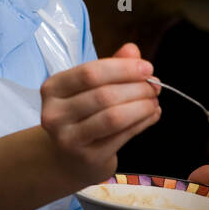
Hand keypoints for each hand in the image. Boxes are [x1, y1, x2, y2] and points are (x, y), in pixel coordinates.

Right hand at [40, 42, 160, 190]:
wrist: (68, 158)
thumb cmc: (82, 114)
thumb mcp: (90, 87)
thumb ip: (111, 66)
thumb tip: (133, 50)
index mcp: (53, 88)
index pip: (90, 73)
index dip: (122, 68)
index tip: (147, 68)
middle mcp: (55, 114)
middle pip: (104, 95)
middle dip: (137, 88)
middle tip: (155, 86)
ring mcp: (69, 139)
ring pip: (114, 117)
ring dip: (142, 107)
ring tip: (154, 101)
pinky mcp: (88, 157)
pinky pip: (122, 136)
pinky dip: (142, 123)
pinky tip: (152, 115)